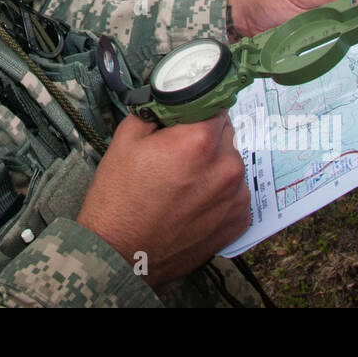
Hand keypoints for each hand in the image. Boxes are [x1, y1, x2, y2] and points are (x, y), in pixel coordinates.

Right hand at [75, 113, 250, 287]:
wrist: (120, 254)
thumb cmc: (119, 200)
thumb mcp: (126, 139)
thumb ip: (154, 111)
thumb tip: (169, 102)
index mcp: (199, 142)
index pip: (214, 106)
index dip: (196, 110)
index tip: (184, 119)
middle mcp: (226, 167)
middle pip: (225, 134)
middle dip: (204, 138)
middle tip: (176, 154)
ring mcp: (236, 197)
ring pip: (231, 164)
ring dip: (214, 166)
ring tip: (183, 183)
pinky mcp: (238, 222)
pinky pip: (236, 193)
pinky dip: (219, 193)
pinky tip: (193, 202)